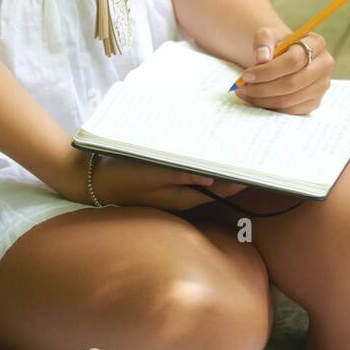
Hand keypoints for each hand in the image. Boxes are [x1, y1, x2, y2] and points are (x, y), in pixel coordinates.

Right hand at [58, 147, 246, 209]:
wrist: (92, 181)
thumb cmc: (122, 176)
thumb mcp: (151, 173)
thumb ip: (181, 176)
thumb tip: (212, 179)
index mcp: (183, 198)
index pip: (221, 190)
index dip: (239, 179)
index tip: (257, 166)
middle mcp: (181, 199)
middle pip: (216, 188)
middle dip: (233, 174)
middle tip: (252, 153)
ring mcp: (172, 194)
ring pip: (204, 183)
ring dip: (219, 170)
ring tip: (235, 151)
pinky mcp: (163, 186)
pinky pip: (189, 178)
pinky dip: (201, 169)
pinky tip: (204, 154)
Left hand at [233, 28, 333, 114]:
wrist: (284, 57)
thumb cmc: (276, 45)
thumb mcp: (268, 35)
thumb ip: (263, 40)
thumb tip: (262, 59)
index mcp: (316, 43)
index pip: (293, 61)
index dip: (268, 71)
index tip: (246, 75)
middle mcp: (325, 65)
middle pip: (292, 83)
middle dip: (263, 88)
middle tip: (242, 88)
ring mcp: (322, 86)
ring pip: (290, 100)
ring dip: (263, 99)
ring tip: (245, 93)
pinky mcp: (315, 102)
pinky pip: (291, 111)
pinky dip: (271, 107)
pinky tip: (256, 100)